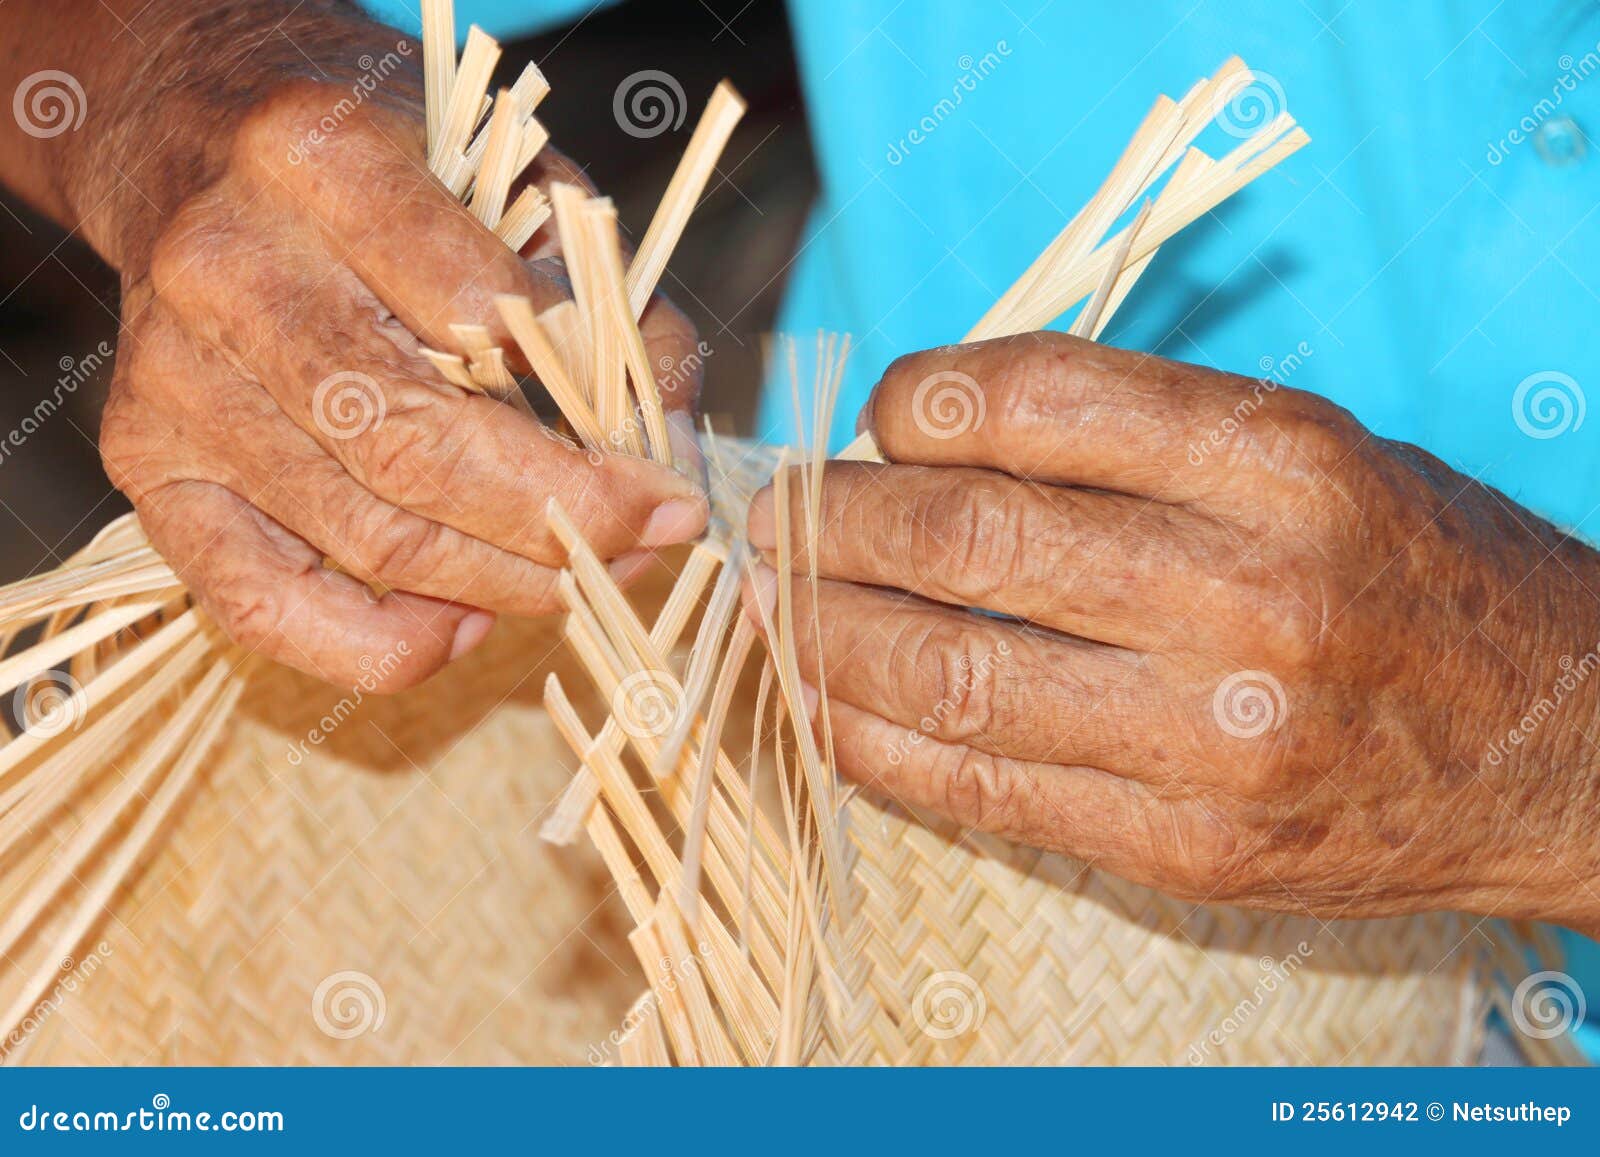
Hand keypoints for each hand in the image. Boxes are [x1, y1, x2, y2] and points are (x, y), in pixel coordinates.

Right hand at [5, 2, 707, 687]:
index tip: (667, 486)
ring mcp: (175, 377)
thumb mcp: (519, 183)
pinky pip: (262, 605)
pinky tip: (462, 626)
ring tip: (580, 577)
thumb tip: (676, 460)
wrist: (199, 146)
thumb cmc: (391, 167)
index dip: (591, 431)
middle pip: (417, 453)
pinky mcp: (147, 464)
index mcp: (321, 158)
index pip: (481, 321)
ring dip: (500, 586)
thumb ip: (610, 310)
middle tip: (644, 547)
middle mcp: (227, 266)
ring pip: (365, 536)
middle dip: (557, 528)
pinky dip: (380, 645)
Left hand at [746, 331, 1599, 935]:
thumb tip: (933, 431)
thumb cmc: (1417, 574)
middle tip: (777, 516)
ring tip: (773, 605)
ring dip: (823, 636)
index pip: (1038, 400)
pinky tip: (824, 705)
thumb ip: (1136, 436)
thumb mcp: (1312, 454)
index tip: (881, 413)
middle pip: (970, 537)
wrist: (1558, 748)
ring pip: (951, 675)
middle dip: (835, 520)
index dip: (919, 398)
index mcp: (1283, 465)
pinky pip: (982, 793)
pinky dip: (873, 744)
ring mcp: (1214, 741)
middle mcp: (1248, 596)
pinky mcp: (1187, 852)